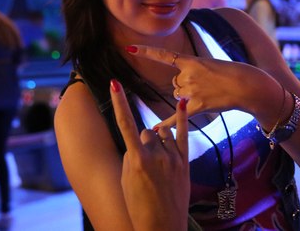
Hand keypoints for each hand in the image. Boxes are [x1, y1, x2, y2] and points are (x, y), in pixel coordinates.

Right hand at [110, 79, 189, 230]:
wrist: (161, 226)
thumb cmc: (139, 207)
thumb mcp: (126, 180)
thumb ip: (131, 156)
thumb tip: (138, 141)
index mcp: (137, 159)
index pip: (125, 123)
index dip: (119, 102)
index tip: (114, 83)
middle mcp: (156, 154)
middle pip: (146, 132)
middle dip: (143, 142)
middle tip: (144, 166)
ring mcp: (172, 157)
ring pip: (162, 134)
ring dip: (158, 142)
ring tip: (158, 164)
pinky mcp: (184, 161)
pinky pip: (183, 134)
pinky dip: (182, 117)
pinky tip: (182, 102)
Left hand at [127, 44, 278, 127]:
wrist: (248, 85)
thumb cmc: (232, 74)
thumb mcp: (210, 65)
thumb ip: (192, 73)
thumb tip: (180, 88)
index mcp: (190, 61)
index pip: (164, 55)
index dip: (146, 52)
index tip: (129, 49)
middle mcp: (188, 75)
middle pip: (176, 86)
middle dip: (186, 88)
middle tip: (206, 87)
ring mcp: (193, 91)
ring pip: (179, 99)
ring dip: (189, 100)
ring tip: (210, 96)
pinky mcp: (198, 105)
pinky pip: (178, 115)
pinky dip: (166, 123)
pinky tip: (154, 129)